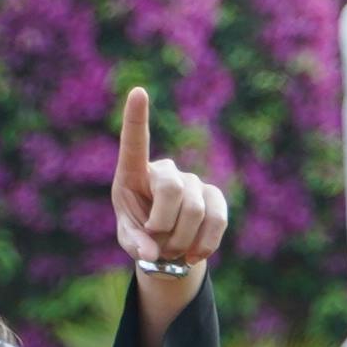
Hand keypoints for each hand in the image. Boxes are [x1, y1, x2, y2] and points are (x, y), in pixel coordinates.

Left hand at [109, 87, 229, 328]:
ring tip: (173, 252)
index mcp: (134, 174)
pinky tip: (195, 254)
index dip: (136, 118)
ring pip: (195, 210)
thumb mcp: (129, 241)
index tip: (138, 91)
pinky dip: (205, 244)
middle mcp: (165, 170)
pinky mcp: (215, 197)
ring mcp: (192, 182)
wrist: (169, 249)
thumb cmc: (141, 237)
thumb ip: (135, 245)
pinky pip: (217, 219)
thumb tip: (152, 254)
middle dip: (165, 224)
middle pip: (173, 189)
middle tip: (157, 247)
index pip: (135, 143)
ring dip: (182, 241)